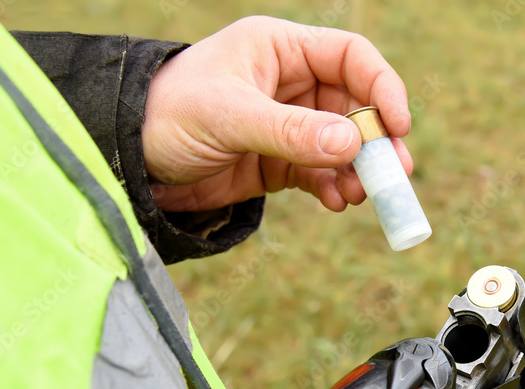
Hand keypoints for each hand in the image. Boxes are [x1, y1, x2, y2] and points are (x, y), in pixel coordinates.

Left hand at [141, 16, 413, 212]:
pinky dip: (334, 188)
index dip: (381, 87)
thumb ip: (290, 131)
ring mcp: (287, 125)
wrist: (126, 160)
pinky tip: (336, 202)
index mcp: (279, 50)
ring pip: (343, 145)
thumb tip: (352, 145)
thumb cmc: (166, 114)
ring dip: (359, 171)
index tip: (398, 125)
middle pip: (355, 106)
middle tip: (395, 173)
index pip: (351, 56)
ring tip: (362, 195)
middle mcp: (290, 84)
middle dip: (377, 141)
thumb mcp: (228, 116)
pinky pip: (321, 173)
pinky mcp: (278, 162)